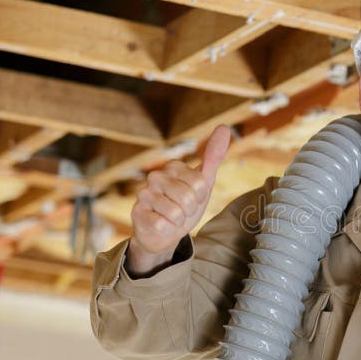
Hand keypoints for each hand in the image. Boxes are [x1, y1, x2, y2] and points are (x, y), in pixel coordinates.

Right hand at [127, 125, 230, 275]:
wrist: (166, 232)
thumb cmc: (185, 205)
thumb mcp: (204, 182)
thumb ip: (213, 156)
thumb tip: (224, 127)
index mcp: (173, 166)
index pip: (200, 183)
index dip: (201, 197)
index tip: (194, 198)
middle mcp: (155, 176)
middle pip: (188, 198)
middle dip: (190, 210)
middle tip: (182, 210)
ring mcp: (143, 194)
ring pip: (176, 212)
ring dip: (179, 221)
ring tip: (171, 217)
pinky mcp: (136, 213)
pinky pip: (163, 225)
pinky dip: (167, 230)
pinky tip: (160, 224)